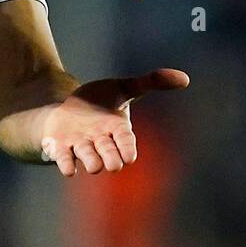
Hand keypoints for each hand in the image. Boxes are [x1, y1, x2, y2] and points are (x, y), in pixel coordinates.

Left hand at [39, 68, 189, 175]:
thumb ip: (151, 82)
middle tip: (112, 165)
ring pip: (87, 158)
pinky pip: (64, 159)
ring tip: (92, 164)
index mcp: (118, 129)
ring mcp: (80, 145)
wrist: (68, 109)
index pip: (126, 141)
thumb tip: (185, 78)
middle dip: (110, 159)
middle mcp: (100, 141)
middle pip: (108, 155)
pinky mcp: (61, 146)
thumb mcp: (123, 88)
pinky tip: (68, 167)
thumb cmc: (100, 102)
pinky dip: (66, 163)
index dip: (127, 149)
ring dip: (89, 161)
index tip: (129, 157)